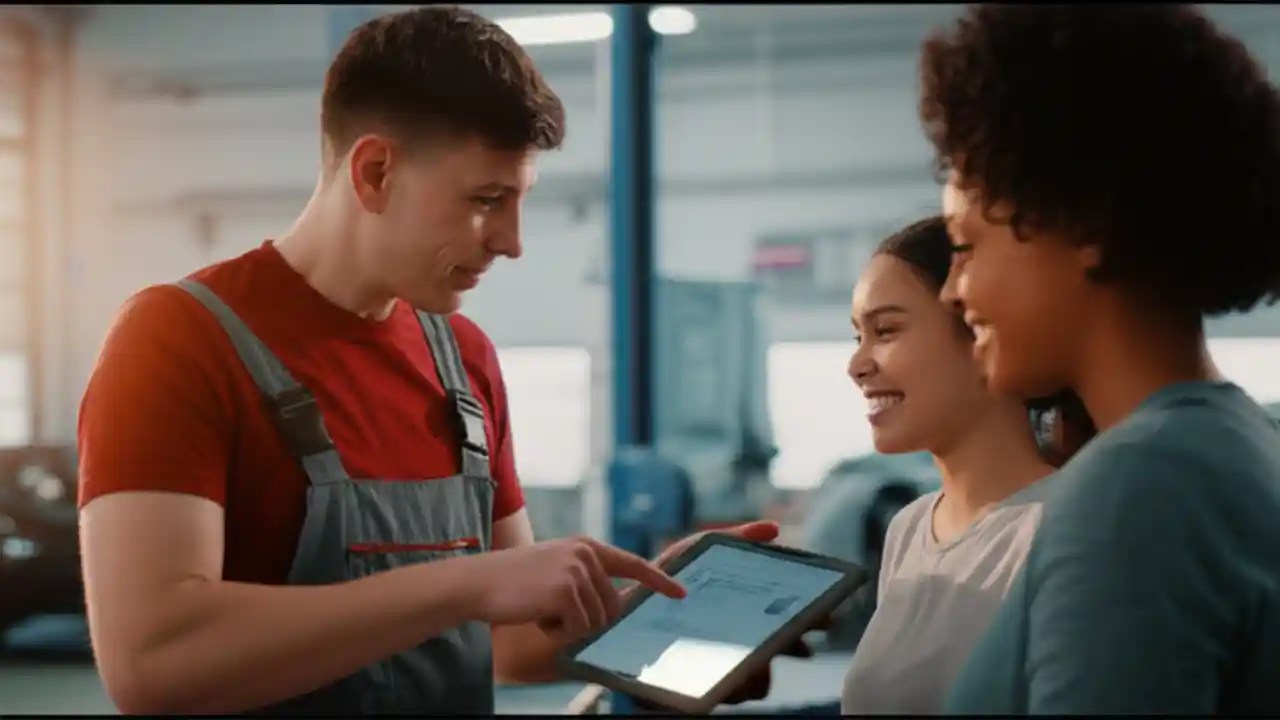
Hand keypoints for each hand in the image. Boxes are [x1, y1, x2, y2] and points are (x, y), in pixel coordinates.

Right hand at [471, 535, 685, 640]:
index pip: (633, 563)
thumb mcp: (557, 567)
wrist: (479, 581)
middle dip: (587, 620)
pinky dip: (557, 631)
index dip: (659, 580)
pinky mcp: (565, 591)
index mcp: (587, 546)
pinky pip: (577, 628)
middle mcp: (586, 554)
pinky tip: (537, 615)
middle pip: (613, 607)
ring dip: (569, 627)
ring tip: (542, 609)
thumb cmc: (515, 582)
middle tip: (553, 611)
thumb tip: (615, 607)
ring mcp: (577, 571)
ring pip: (595, 621)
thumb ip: (586, 577)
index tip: (681, 592)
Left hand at [630, 520, 828, 708]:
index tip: (825, 618)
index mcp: (743, 618)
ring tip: (759, 657)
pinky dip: (731, 687)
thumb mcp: (694, 552)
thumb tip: (773, 529)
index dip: (810, 623)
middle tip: (798, 638)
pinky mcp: (694, 691)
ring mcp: (717, 672)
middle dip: (793, 648)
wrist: (613, 609)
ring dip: (761, 671)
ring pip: (757, 684)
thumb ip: (733, 538)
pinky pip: (724, 697)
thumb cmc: (659, 580)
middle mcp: (735, 649)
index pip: (787, 624)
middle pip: (778, 656)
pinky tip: (728, 674)